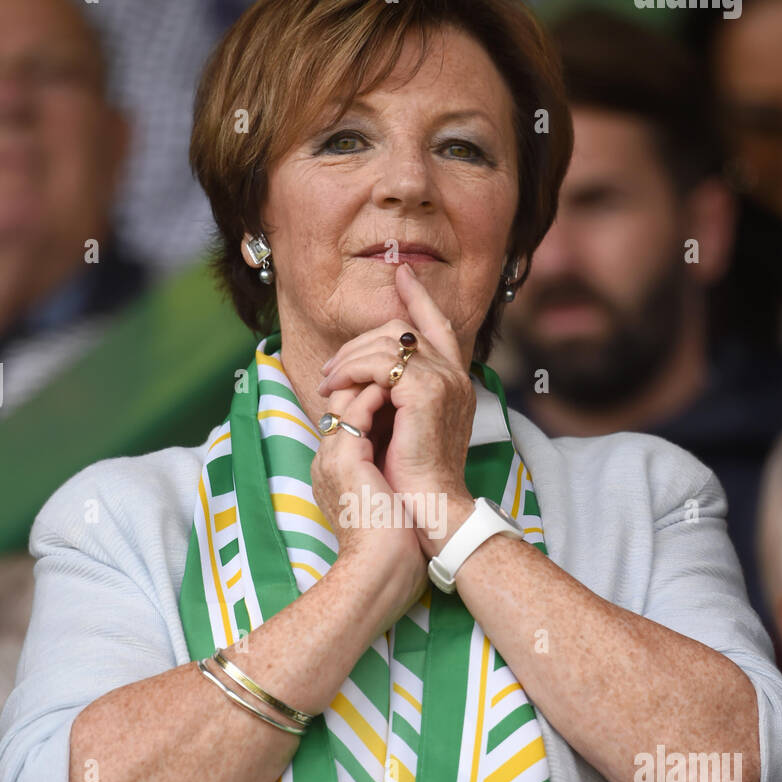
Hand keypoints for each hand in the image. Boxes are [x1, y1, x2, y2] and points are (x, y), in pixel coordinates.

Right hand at [311, 381, 427, 631]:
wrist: (380, 573)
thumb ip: (390, 475)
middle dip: (369, 379)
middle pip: (340, 401)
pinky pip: (356, 411)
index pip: (345, 418)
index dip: (371, 396)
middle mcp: (327, 459)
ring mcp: (331, 457)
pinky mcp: (344, 459)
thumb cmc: (391, 548)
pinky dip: (379, 395)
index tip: (403, 387)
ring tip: (404, 372)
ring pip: (344, 398)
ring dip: (374, 380)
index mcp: (335, 471)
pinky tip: (404, 390)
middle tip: (402, 369)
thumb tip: (412, 459)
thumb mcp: (388, 503)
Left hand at [319, 263, 475, 548]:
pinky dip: (351, 372)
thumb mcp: (405, 429)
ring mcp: (444, 379)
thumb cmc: (412, 479)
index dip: (419, 296)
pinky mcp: (426, 390)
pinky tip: (334, 391)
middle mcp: (454, 375)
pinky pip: (379, 363)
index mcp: (454, 382)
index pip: (437, 324)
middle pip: (401, 330)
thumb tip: (367, 379)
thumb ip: (395, 397)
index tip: (403, 273)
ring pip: (386, 343)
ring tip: (326, 383)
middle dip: (359, 342)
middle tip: (331, 367)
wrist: (427, 508)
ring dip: (348, 359)